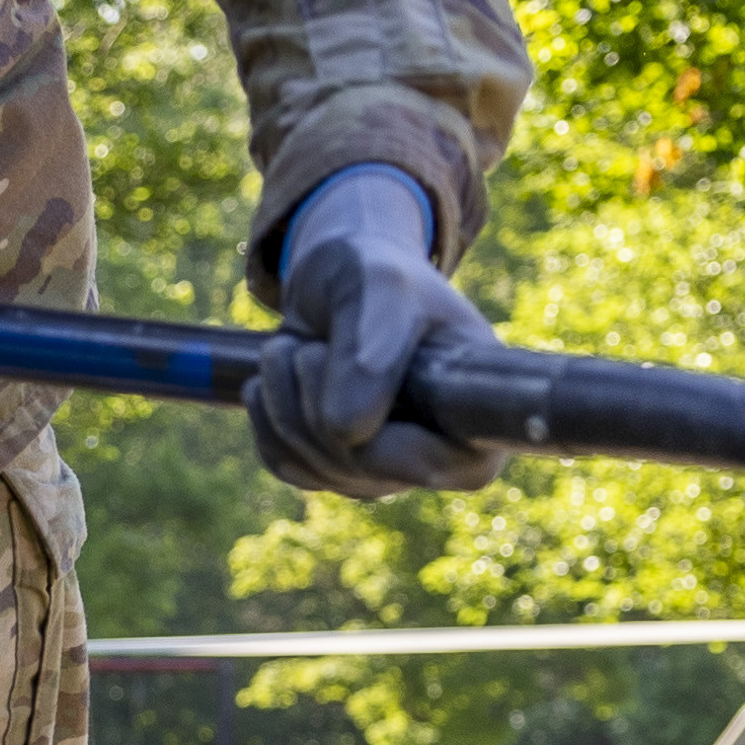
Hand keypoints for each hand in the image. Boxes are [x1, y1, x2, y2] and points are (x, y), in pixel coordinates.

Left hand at [245, 165, 511, 499]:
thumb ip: (373, 349)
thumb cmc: (378, 273)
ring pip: (315, 468)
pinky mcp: (333, 470)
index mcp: (479, 416)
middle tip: (313, 344)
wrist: (341, 276)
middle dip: (316, 396)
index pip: (450, 466)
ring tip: (294, 347)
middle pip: (362, 467)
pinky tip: (278, 376)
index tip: (353, 373)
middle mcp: (436, 455)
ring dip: (283, 397)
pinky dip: (266, 413)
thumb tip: (348, 432)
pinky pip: (284, 465)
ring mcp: (383, 471)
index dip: (396, 437)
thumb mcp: (381, 285)